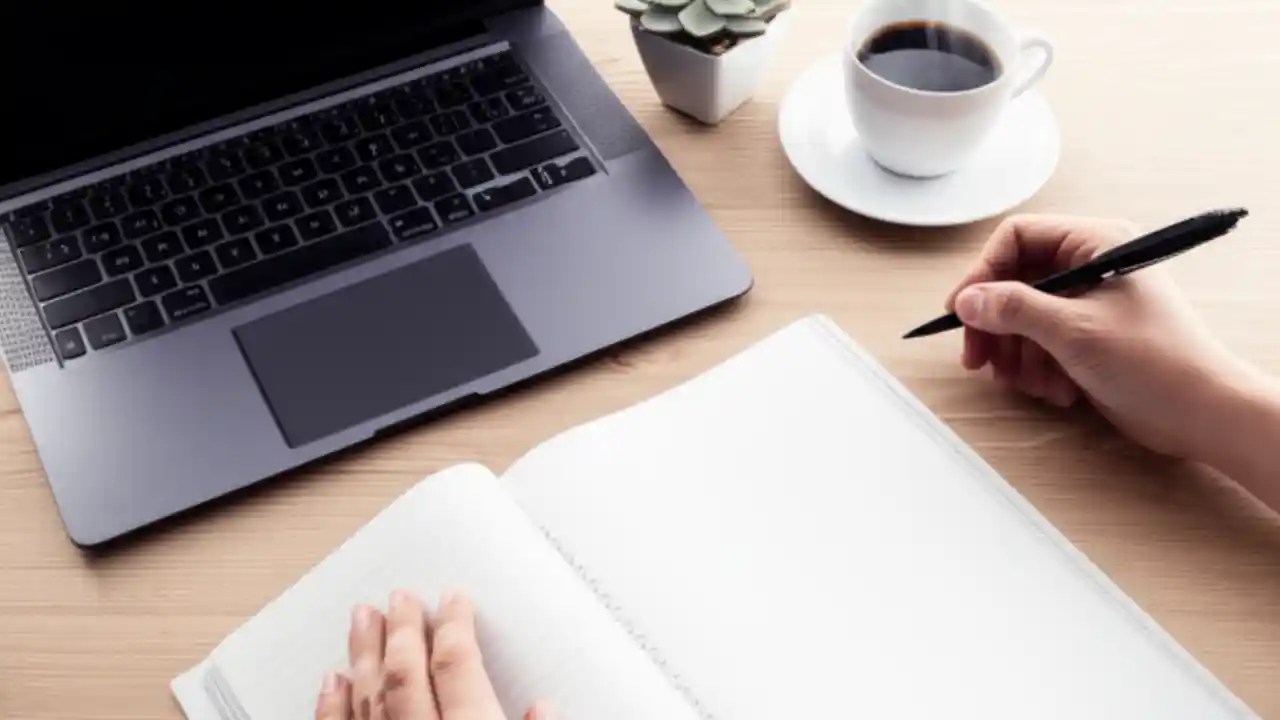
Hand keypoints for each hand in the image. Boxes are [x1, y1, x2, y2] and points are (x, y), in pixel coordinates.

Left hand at [316, 590, 552, 719]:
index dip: (455, 625)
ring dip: (364, 653)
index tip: (454, 599)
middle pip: (407, 672)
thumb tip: (544, 709)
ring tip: (362, 618)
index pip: (457, 664)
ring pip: (370, 695)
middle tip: (400, 597)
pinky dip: (332, 704)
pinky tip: (331, 680)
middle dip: (404, 628)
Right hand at [946, 214, 1268, 462]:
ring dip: (1016, 353)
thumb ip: (1015, 309)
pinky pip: (1042, 342)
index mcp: (1096, 244)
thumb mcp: (1074, 331)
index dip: (984, 271)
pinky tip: (1054, 390)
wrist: (1202, 413)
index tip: (962, 310)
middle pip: (1016, 280)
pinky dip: (1038, 368)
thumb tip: (966, 299)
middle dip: (996, 323)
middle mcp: (1091, 266)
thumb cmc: (1155, 362)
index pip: (1019, 237)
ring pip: (1024, 317)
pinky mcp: (1089, 336)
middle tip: (978, 358)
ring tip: (1026, 383)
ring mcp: (1090, 302)